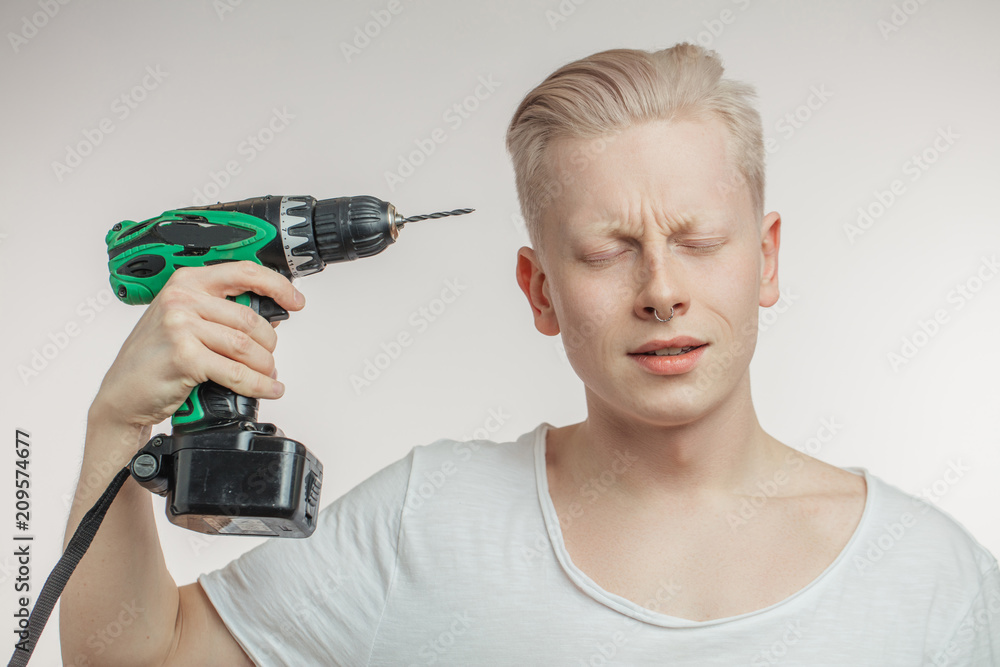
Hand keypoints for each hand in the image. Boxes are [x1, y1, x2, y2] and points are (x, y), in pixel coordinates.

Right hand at [92, 261, 304, 429]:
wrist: (121, 394)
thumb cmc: (153, 358)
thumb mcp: (182, 320)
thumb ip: (218, 310)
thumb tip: (268, 313)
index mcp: (187, 282)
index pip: (244, 272)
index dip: (277, 285)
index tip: (295, 300)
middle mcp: (182, 299)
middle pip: (250, 318)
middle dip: (269, 345)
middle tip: (269, 359)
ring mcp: (181, 327)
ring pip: (247, 346)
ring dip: (265, 366)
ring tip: (267, 376)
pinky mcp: (184, 357)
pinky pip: (236, 372)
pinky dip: (258, 384)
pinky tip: (266, 389)